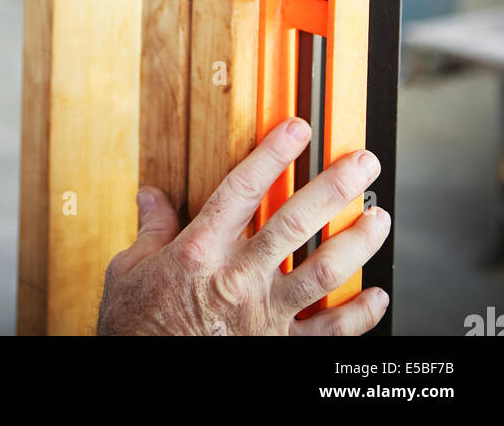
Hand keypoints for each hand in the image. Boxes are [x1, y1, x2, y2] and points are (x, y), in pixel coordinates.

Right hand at [96, 117, 389, 335]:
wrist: (146, 382)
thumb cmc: (136, 329)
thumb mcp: (130, 272)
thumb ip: (151, 231)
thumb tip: (151, 197)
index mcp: (200, 252)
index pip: (242, 190)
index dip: (273, 155)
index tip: (298, 128)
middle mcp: (237, 280)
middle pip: (295, 224)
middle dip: (334, 188)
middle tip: (363, 164)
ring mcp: (263, 317)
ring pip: (323, 273)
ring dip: (357, 244)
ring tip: (379, 219)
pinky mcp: (279, 350)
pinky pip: (329, 333)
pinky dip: (358, 315)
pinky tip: (377, 296)